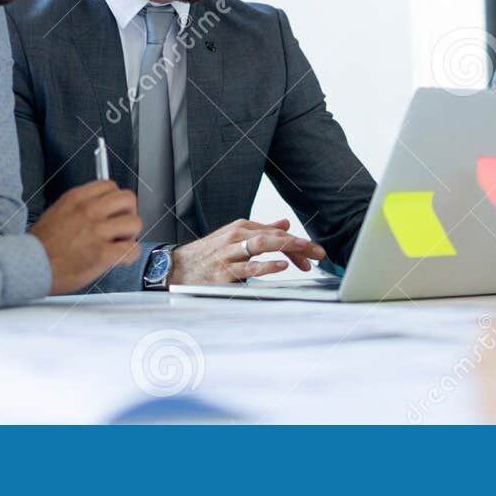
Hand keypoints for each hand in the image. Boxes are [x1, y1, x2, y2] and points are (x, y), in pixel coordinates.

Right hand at [30, 180, 141, 293]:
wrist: (30, 265)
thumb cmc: (41, 245)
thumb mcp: (57, 211)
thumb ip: (80, 207)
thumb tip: (100, 207)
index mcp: (76, 198)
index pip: (110, 185)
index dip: (115, 200)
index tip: (113, 210)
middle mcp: (88, 210)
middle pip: (127, 199)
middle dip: (128, 213)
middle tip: (121, 226)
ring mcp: (96, 231)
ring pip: (134, 222)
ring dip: (130, 235)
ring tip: (118, 244)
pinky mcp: (102, 253)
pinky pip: (132, 249)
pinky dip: (129, 256)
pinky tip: (119, 260)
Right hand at [168, 217, 326, 284]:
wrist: (176, 268)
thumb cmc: (207, 254)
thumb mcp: (234, 238)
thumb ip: (260, 231)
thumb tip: (284, 224)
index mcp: (241, 228)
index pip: (275, 232)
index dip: (297, 243)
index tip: (313, 253)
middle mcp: (236, 237)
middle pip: (273, 236)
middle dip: (299, 244)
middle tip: (319, 253)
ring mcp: (230, 253)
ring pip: (262, 245)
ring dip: (286, 248)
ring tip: (305, 252)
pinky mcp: (224, 271)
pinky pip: (249, 267)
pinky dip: (267, 266)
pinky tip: (282, 267)